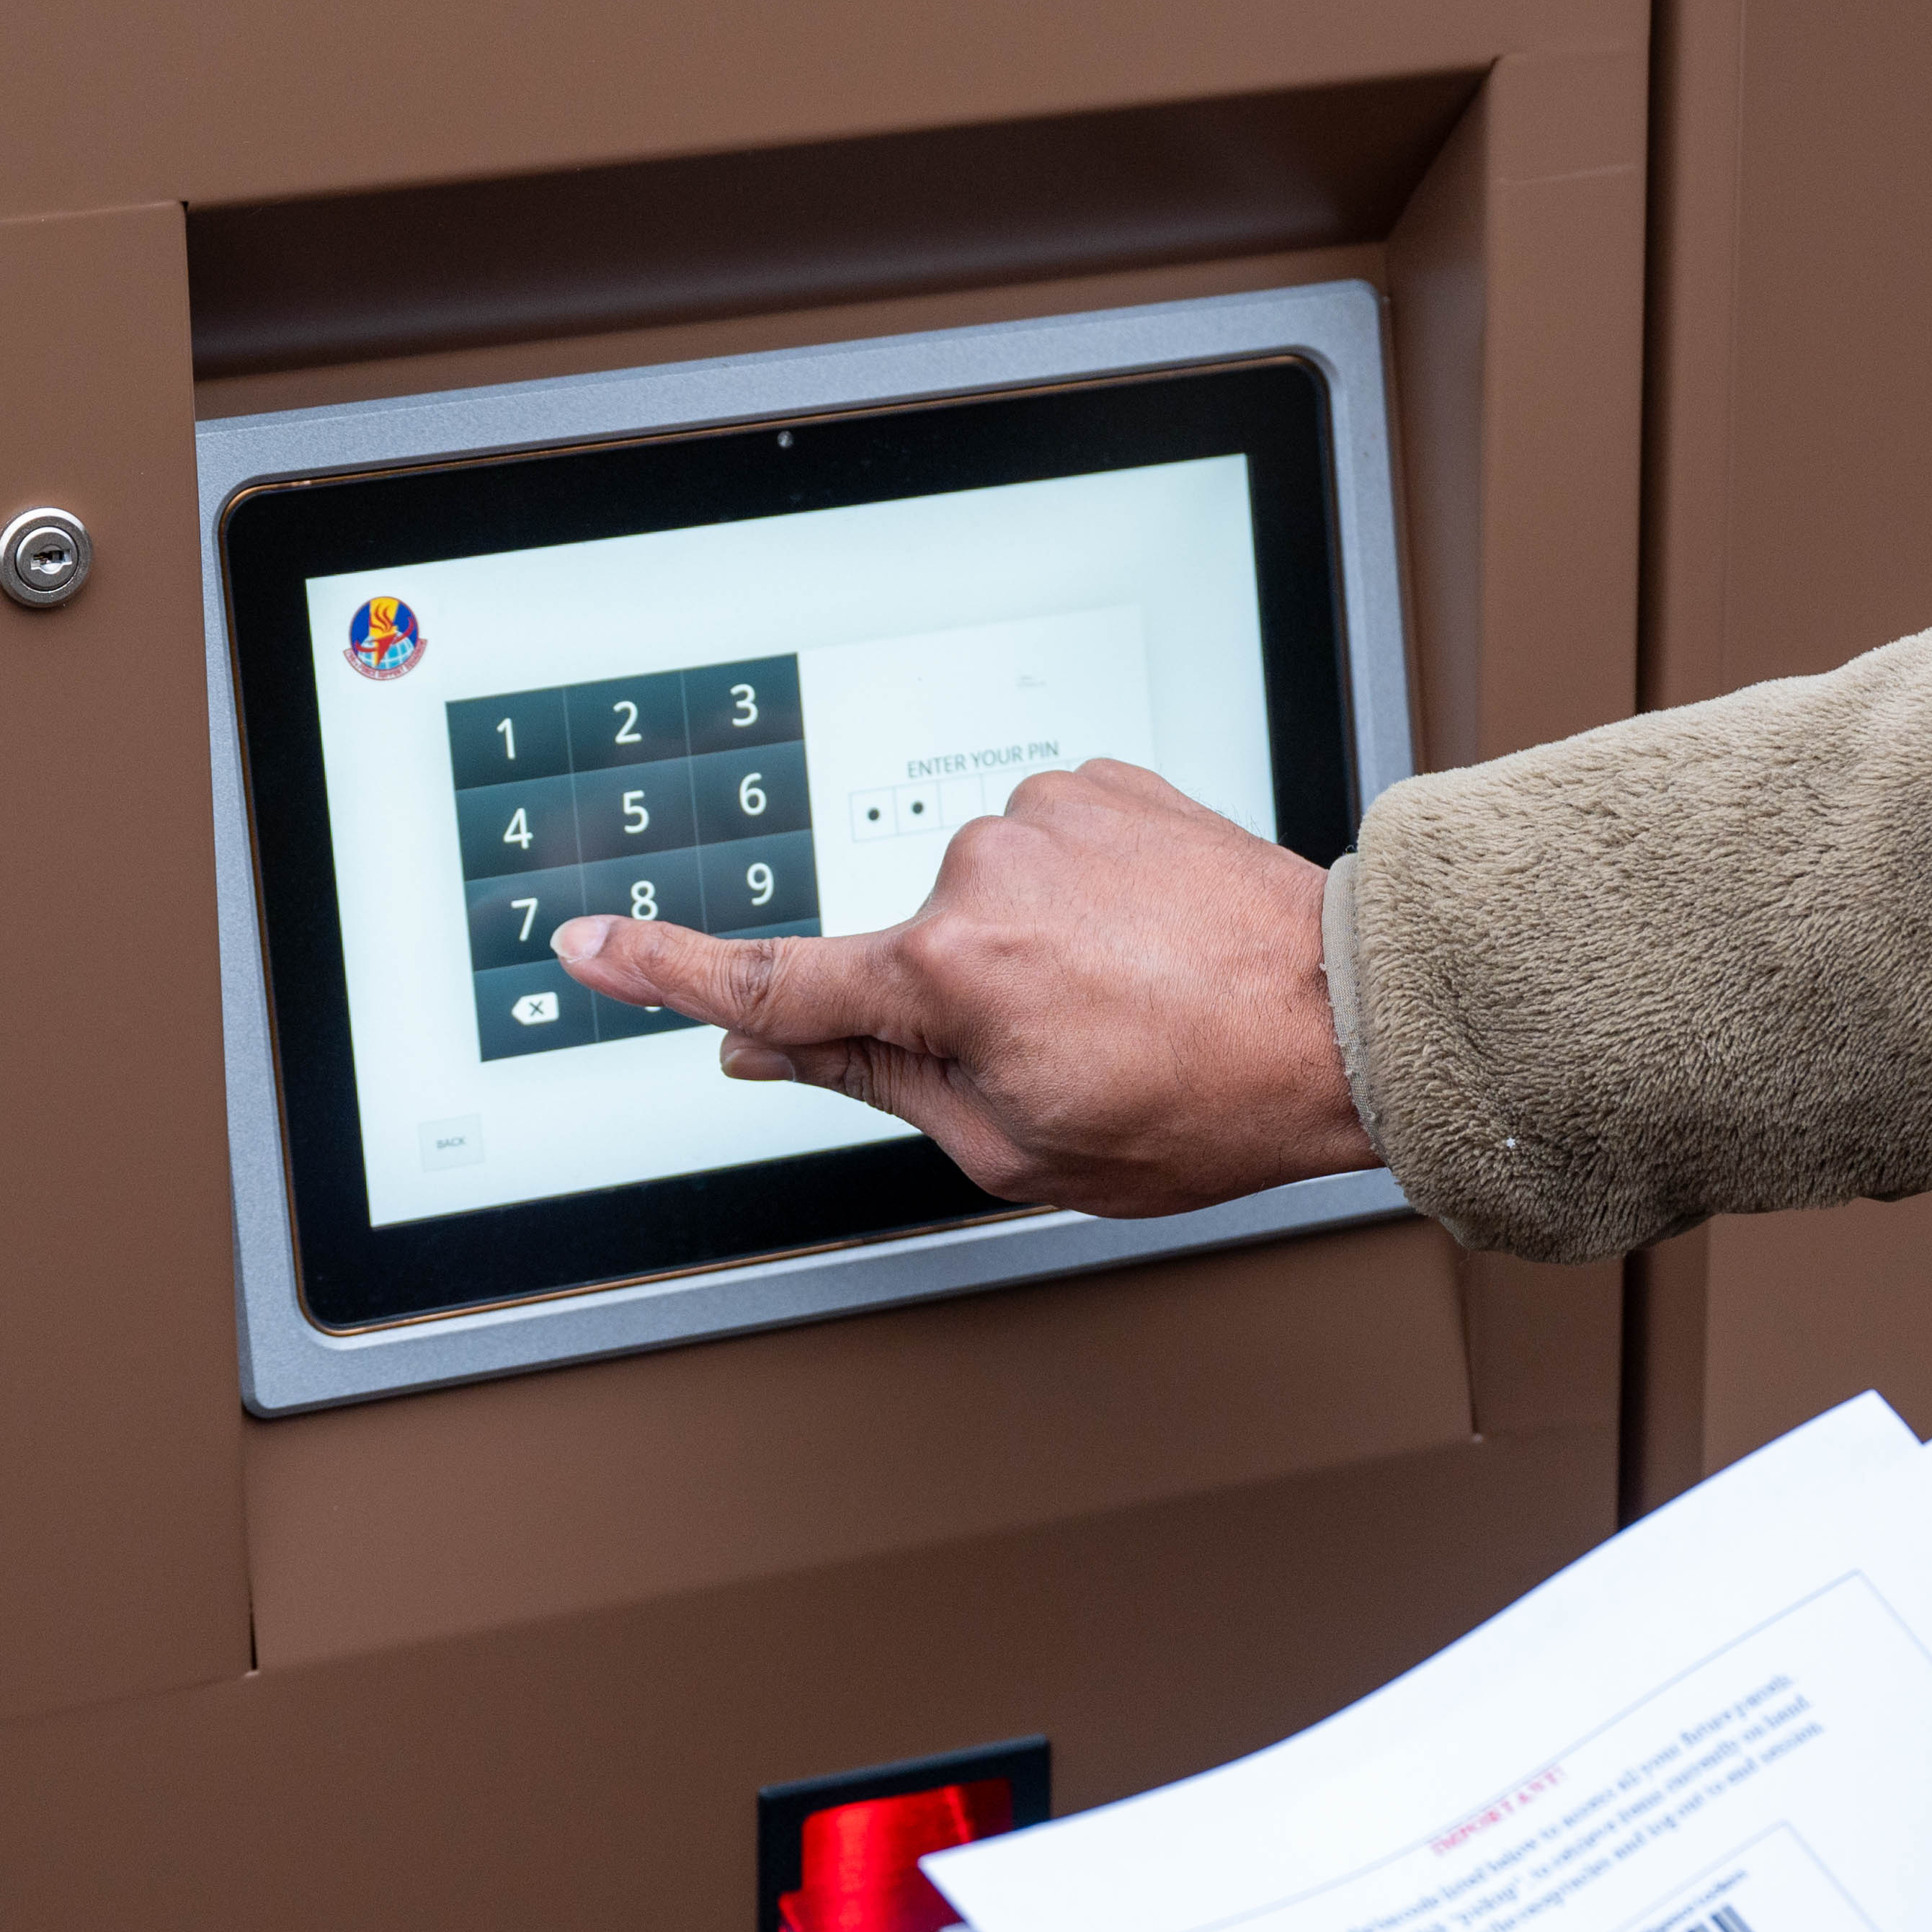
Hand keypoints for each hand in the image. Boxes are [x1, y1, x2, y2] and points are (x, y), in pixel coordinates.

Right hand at [552, 759, 1382, 1216]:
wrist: (1346, 1017)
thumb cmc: (1205, 1103)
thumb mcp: (1021, 1149)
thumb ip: (880, 1087)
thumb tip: (773, 1051)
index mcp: (948, 976)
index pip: (771, 984)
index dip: (664, 972)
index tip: (585, 945)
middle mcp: (982, 871)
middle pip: (907, 958)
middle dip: (956, 1012)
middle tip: (1072, 1059)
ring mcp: (1047, 815)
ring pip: (983, 904)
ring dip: (1031, 953)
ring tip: (1133, 1003)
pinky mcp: (1103, 782)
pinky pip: (1049, 852)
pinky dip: (1080, 901)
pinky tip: (1149, 946)